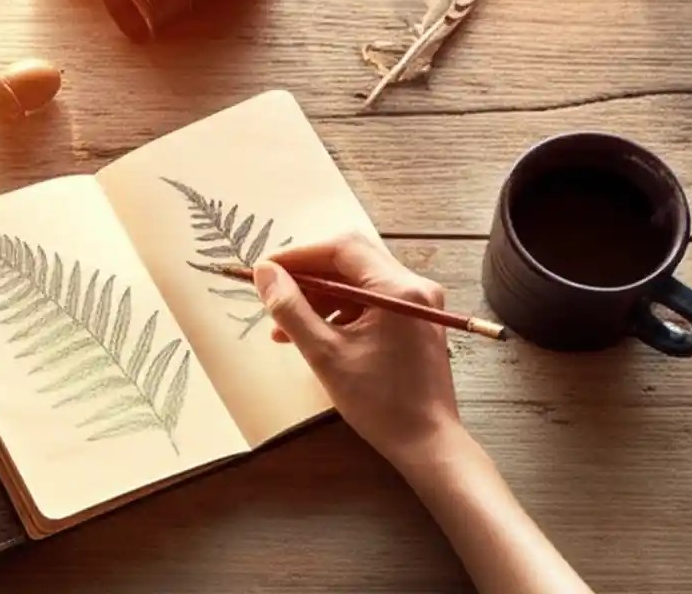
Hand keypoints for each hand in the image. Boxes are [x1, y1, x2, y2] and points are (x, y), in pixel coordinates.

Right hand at [252, 232, 461, 472]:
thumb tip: (264, 273)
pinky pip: (370, 300)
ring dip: (320, 297)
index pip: (342, 249)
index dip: (298, 255)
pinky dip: (339, 311)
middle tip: (273, 292)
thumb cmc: (380, 403)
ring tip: (284, 327)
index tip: (265, 270)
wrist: (427, 443)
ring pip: (358, 281)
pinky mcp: (416, 319)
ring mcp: (419, 303)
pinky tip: (313, 334)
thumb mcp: (325, 355)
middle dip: (307, 276)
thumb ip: (291, 310)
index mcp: (399, 289)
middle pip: (351, 260)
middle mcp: (415, 287)